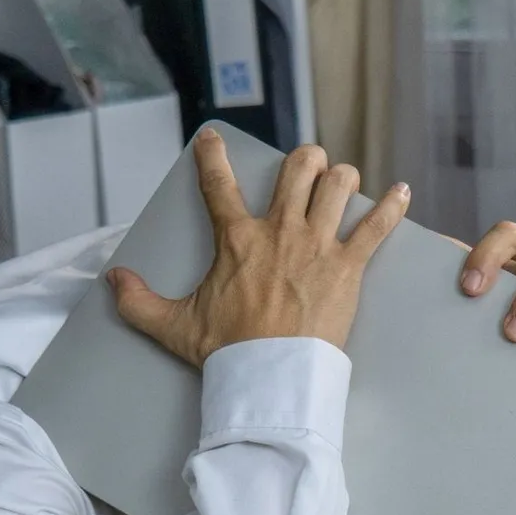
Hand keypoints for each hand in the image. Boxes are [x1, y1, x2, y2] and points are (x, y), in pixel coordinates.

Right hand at [107, 129, 409, 362]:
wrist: (270, 376)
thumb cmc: (227, 351)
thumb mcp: (173, 326)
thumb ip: (139, 301)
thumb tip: (113, 281)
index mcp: (238, 239)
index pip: (218, 185)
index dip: (213, 156)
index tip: (212, 139)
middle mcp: (280, 231)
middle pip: (299, 169)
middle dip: (305, 160)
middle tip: (307, 167)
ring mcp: (317, 246)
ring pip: (338, 186)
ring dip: (342, 178)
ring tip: (343, 182)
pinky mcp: (349, 267)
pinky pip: (377, 228)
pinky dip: (392, 208)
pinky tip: (402, 193)